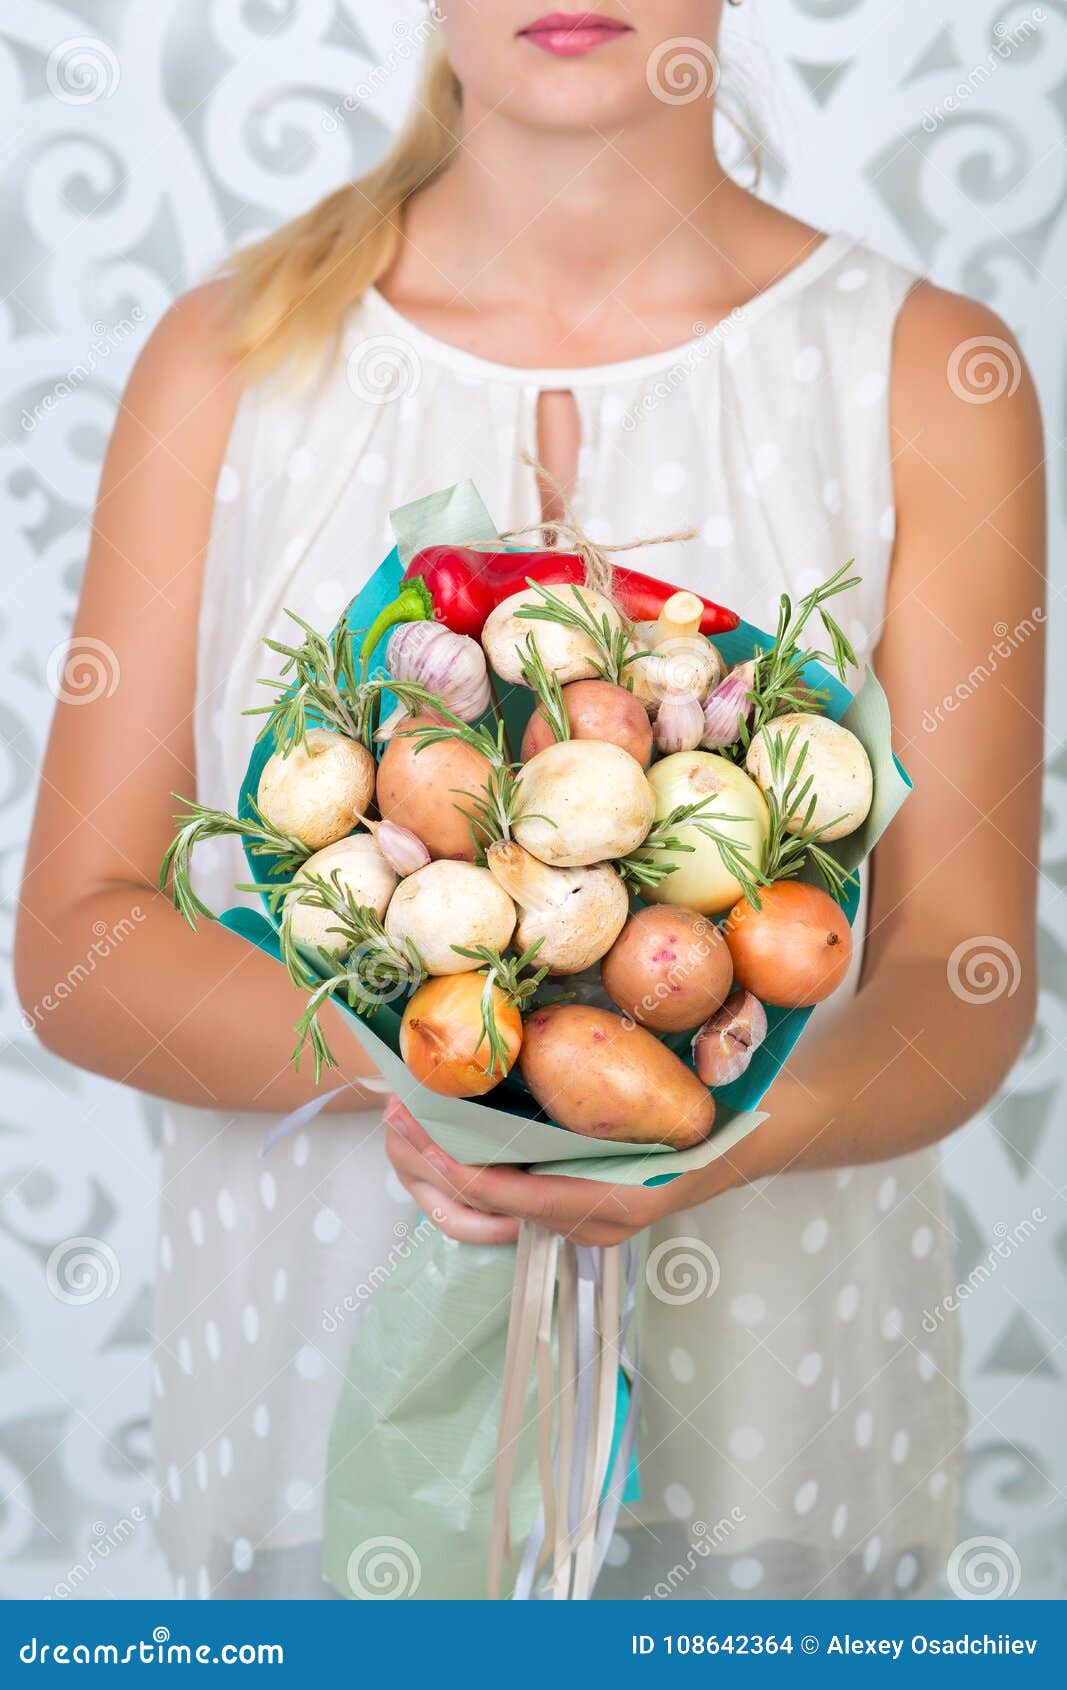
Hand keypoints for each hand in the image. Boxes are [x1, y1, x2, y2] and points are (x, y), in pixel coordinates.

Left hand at [384, 1096, 737, 1246]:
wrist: (739, 1142)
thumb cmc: (707, 1112)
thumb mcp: (667, 1093)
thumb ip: (610, 1087)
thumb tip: (537, 1041)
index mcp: (611, 1202)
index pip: (508, 1195)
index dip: (453, 1163)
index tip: (414, 1126)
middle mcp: (591, 1225)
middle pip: (490, 1208)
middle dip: (434, 1165)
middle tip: (394, 1114)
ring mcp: (584, 1225)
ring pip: (495, 1209)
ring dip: (447, 1166)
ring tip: (408, 1119)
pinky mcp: (576, 1211)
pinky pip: (514, 1198)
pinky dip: (476, 1168)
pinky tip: (449, 1133)